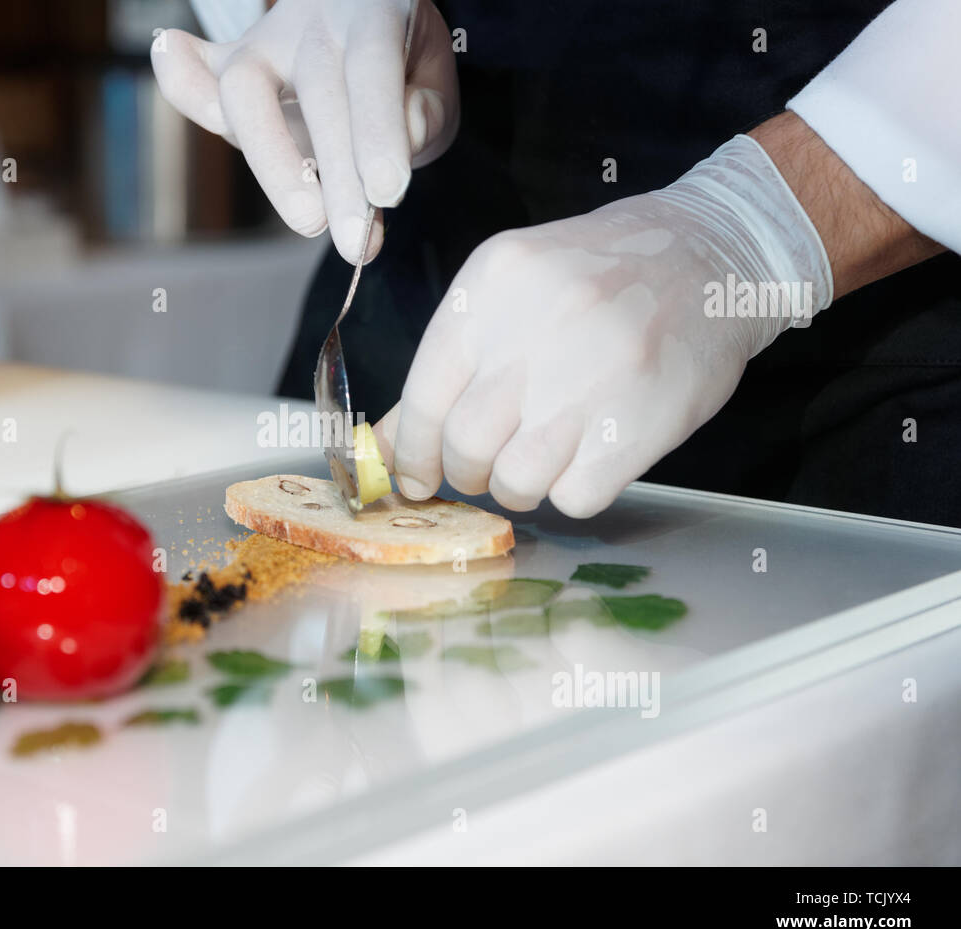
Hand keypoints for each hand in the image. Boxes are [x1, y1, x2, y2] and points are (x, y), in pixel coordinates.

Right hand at [151, 0, 458, 261]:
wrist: (366, 22)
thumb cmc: (403, 69)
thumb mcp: (435, 79)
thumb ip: (427, 109)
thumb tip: (406, 134)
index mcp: (375, 14)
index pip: (372, 71)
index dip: (379, 132)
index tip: (388, 193)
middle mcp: (315, 23)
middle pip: (316, 94)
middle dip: (337, 177)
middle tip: (356, 242)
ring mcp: (267, 41)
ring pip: (244, 90)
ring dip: (271, 162)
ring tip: (306, 218)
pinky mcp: (234, 64)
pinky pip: (201, 72)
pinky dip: (180, 77)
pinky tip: (168, 54)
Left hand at [375, 135, 834, 517]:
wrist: (713, 253)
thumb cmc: (600, 275)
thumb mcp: (514, 288)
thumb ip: (455, 359)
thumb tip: (393, 440)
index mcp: (491, 287)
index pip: (423, 396)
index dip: (410, 451)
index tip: (413, 476)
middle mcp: (534, 331)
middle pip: (465, 444)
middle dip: (464, 472)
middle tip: (482, 468)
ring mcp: (590, 381)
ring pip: (515, 481)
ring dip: (517, 487)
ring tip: (539, 460)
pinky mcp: (640, 425)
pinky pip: (575, 497)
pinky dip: (572, 492)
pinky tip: (587, 458)